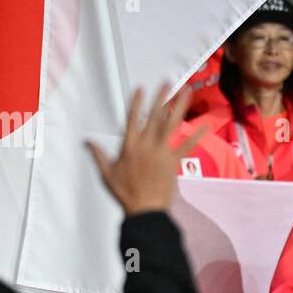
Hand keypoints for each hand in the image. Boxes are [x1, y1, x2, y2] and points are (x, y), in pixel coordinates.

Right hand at [87, 85, 197, 215]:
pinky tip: (206, 125)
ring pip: (171, 125)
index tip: (141, 88)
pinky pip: (187, 146)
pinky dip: (197, 135)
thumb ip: (98, 155)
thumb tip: (86, 141)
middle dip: (160, 98)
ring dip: (179, 107)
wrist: (144, 210)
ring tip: (186, 92)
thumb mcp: (106, 173)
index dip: (137, 103)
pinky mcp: (173, 162)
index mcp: (130, 147)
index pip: (132, 119)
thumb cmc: (124, 193)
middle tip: (167, 82)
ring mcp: (161, 153)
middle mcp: (146, 146)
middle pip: (154, 117)